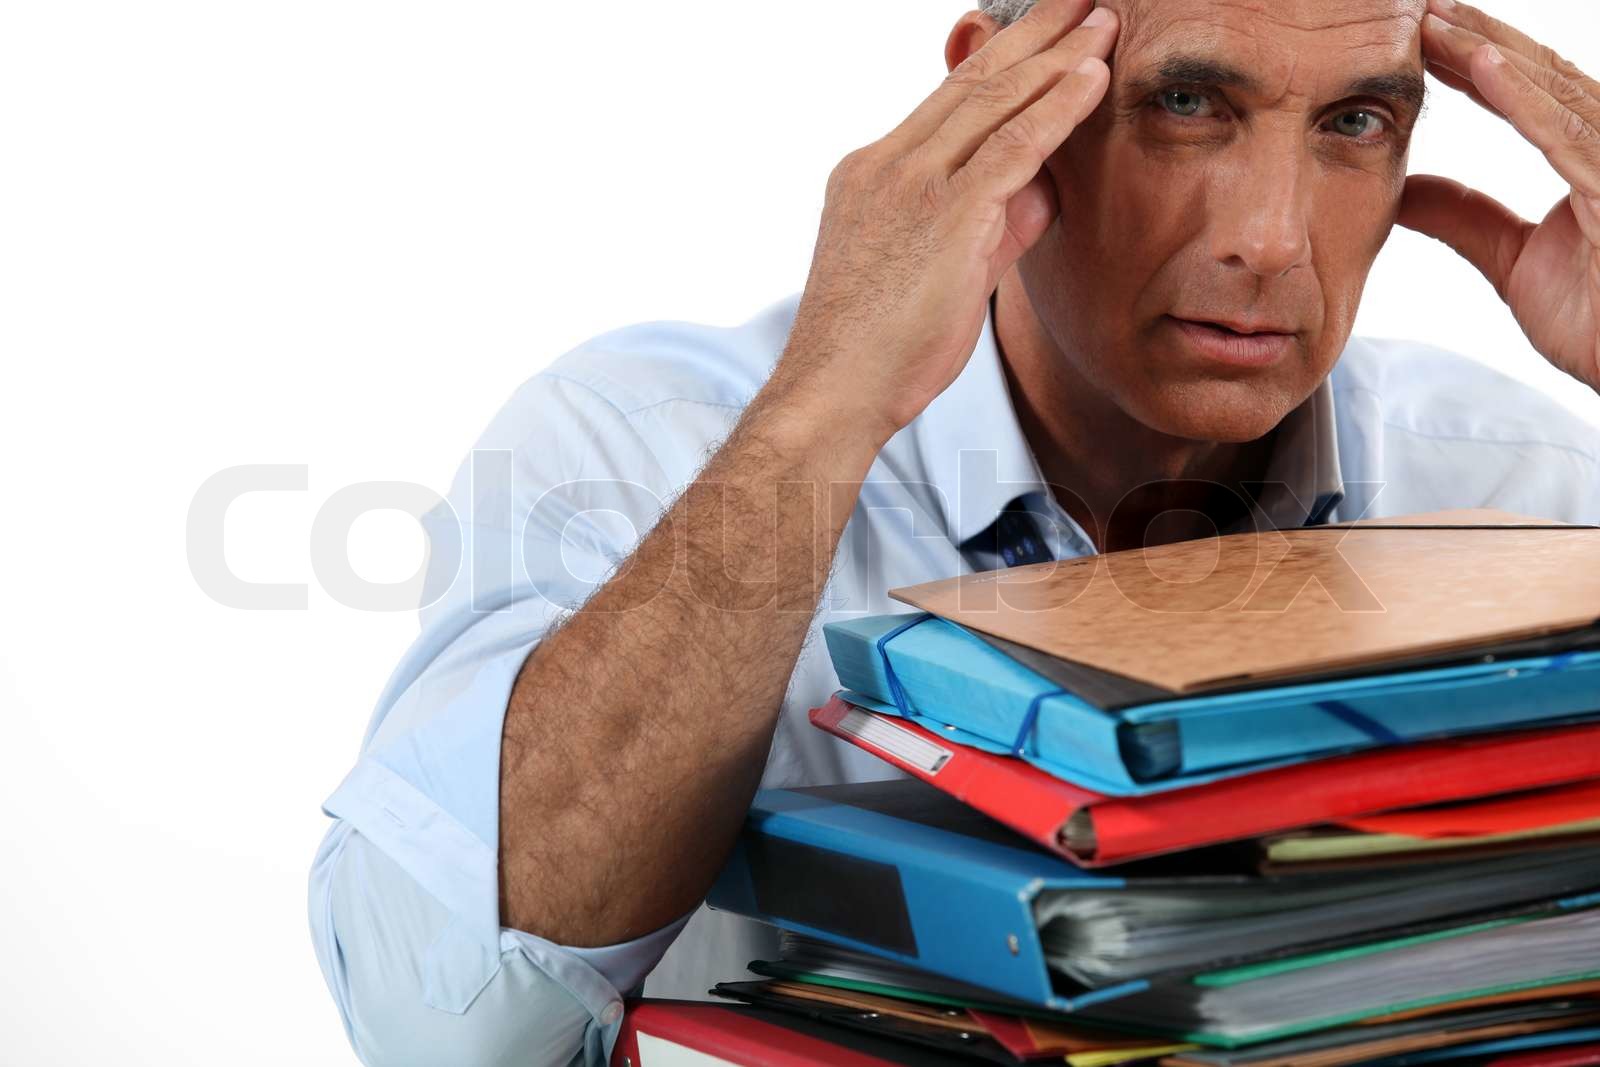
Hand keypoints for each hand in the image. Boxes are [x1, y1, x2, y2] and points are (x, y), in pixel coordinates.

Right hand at [770, 0, 1117, 447]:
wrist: (833, 391)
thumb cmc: (877, 350)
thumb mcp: (938, 274)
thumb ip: (991, 227)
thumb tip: (1041, 192)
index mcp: (871, 172)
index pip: (946, 100)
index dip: (1001, 58)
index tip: (1039, 31)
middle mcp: (886, 164)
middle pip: (972, 80)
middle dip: (1033, 33)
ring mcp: (912, 184)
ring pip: (994, 99)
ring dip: (1057, 53)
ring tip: (1102, 17)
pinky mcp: (945, 214)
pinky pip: (1014, 145)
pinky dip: (1058, 105)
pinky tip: (1093, 74)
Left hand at [1399, 0, 1599, 392]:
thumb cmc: (1598, 319)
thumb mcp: (1511, 262)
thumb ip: (1465, 220)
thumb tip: (1408, 187)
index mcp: (1585, 153)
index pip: (1522, 91)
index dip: (1467, 60)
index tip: (1413, 34)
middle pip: (1535, 75)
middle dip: (1473, 37)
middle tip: (1416, 5)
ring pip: (1548, 91)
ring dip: (1487, 52)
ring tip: (1432, 22)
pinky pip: (1566, 135)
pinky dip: (1523, 99)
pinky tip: (1481, 67)